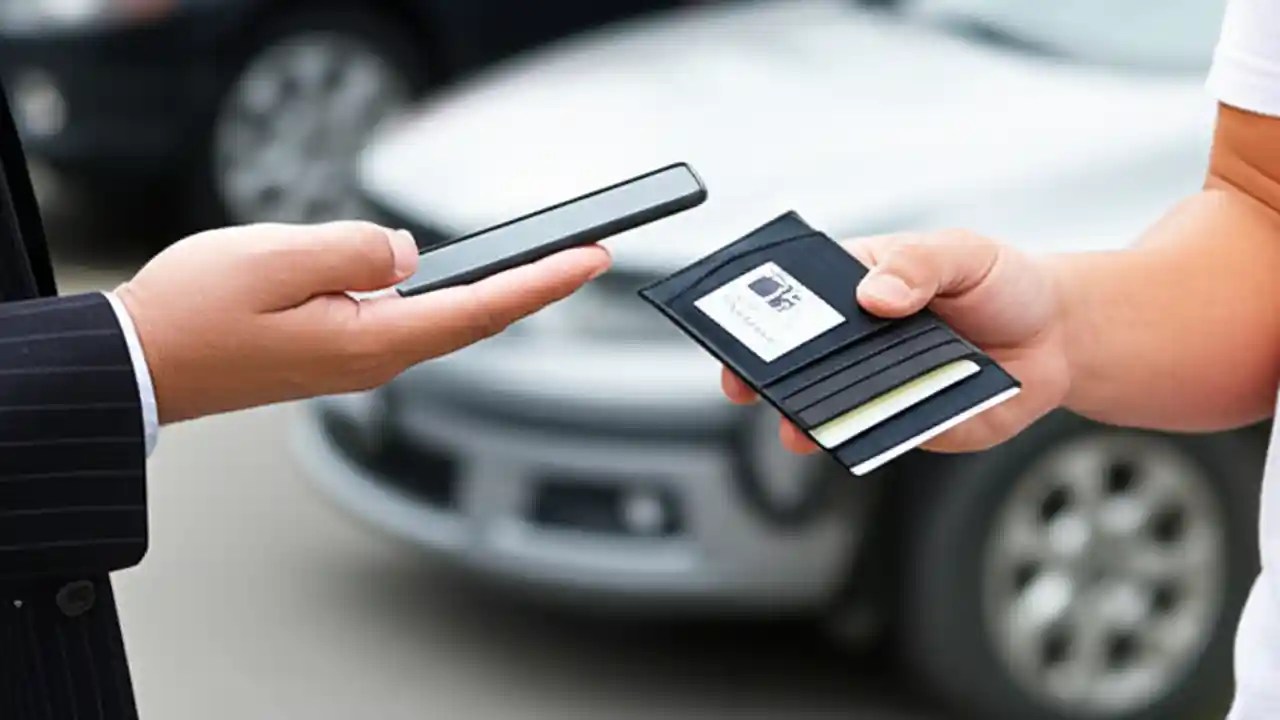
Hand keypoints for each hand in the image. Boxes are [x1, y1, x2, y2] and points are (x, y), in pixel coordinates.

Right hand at [116, 221, 609, 422]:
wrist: (143, 366)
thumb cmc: (192, 314)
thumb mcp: (271, 259)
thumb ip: (350, 251)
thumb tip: (404, 254)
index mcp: (369, 340)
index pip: (479, 309)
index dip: (542, 284)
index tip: (589, 260)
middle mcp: (374, 358)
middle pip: (474, 319)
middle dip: (536, 286)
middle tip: (585, 254)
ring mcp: (357, 358)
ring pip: (444, 319)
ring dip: (497, 292)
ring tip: (541, 263)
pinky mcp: (338, 351)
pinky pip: (410, 319)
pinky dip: (451, 298)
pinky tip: (463, 282)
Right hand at [721, 230, 1070, 454]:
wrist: (1057, 340)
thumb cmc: (1002, 284)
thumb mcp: (963, 253)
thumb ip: (919, 265)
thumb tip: (878, 293)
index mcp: (857, 282)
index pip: (792, 294)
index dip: (757, 308)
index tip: (736, 321)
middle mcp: (856, 338)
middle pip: (797, 357)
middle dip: (766, 371)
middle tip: (748, 381)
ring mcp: (875, 384)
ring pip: (827, 404)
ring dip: (806, 416)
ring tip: (797, 422)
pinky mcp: (903, 424)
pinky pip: (875, 435)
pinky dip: (863, 439)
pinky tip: (856, 438)